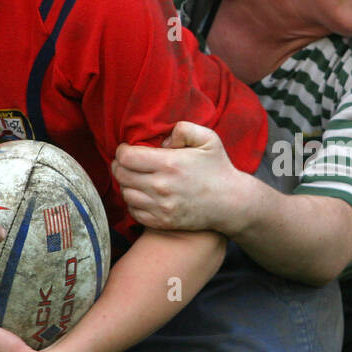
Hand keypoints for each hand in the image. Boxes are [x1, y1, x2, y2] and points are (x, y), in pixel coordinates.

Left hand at [112, 121, 243, 233]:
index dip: (122, 150)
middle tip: (128, 162)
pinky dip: (134, 203)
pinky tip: (143, 194)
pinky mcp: (162, 222)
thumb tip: (162, 139)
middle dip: (120, 166)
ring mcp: (161, 208)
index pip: (126, 157)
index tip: (128, 149)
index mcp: (170, 164)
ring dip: (126, 184)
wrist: (232, 203)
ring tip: (136, 177)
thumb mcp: (208, 139)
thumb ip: (184, 129)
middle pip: (121, 176)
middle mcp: (162, 187)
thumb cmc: (218, 168)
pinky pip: (134, 212)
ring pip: (125, 194)